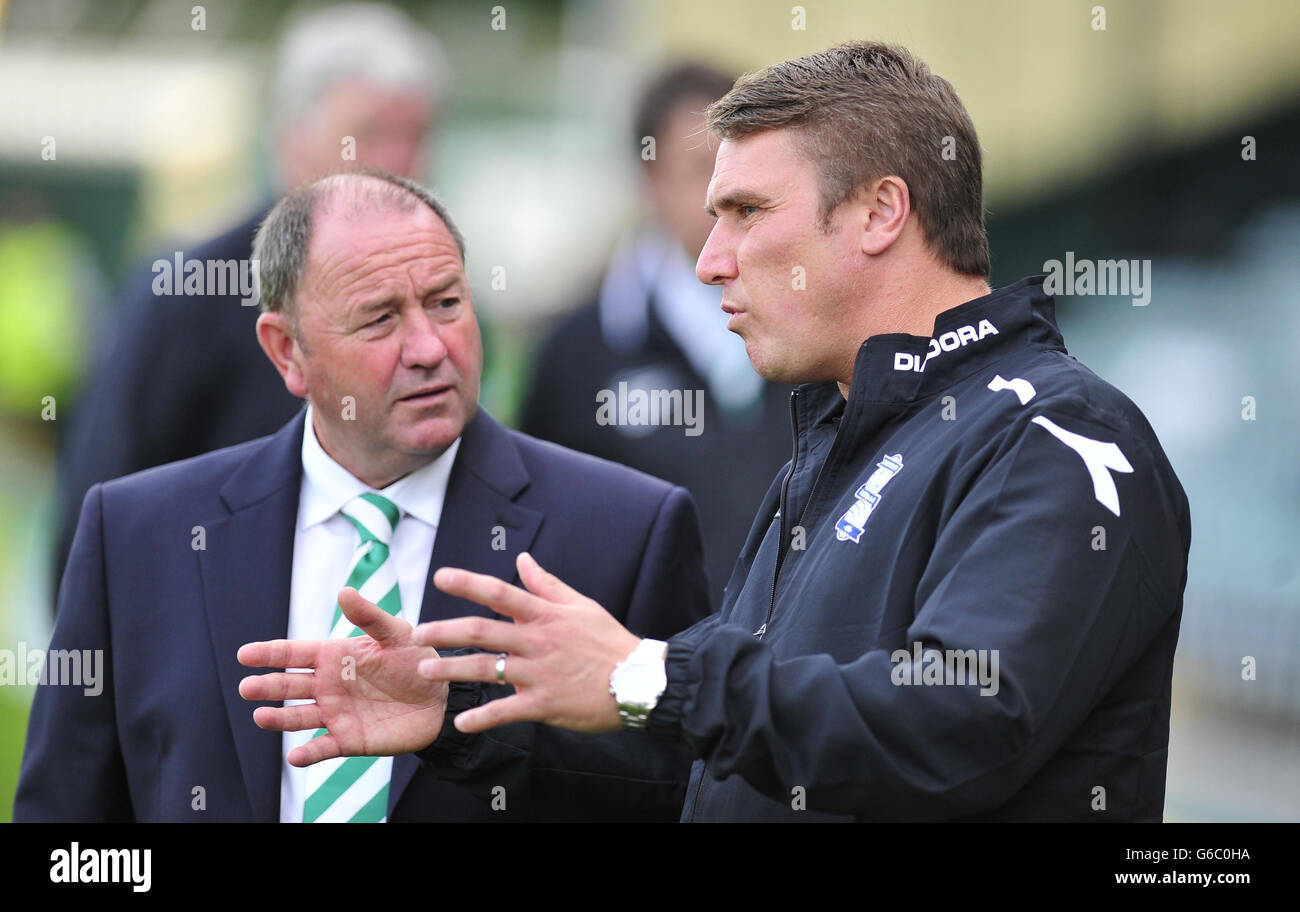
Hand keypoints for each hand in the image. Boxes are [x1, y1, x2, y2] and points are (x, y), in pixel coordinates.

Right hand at [237, 587, 447, 765]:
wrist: (441, 699)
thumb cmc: (417, 660)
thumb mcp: (396, 634)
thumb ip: (369, 616)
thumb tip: (343, 591)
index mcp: (334, 656)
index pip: (294, 653)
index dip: (269, 653)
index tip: (245, 654)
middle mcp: (328, 686)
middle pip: (289, 686)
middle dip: (267, 686)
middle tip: (246, 687)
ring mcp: (335, 714)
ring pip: (299, 716)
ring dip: (279, 718)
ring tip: (261, 716)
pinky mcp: (348, 740)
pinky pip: (323, 747)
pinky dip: (308, 753)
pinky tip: (294, 756)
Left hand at [414, 552, 641, 733]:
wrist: (639, 682)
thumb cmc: (609, 642)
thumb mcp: (581, 606)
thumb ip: (547, 584)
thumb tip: (522, 559)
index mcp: (546, 615)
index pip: (500, 593)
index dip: (468, 583)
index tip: (439, 576)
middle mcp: (538, 641)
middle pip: (482, 631)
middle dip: (446, 630)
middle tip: (418, 633)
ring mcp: (539, 673)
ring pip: (486, 670)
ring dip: (452, 669)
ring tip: (426, 670)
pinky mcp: (544, 704)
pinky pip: (506, 711)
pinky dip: (482, 718)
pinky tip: (461, 723)